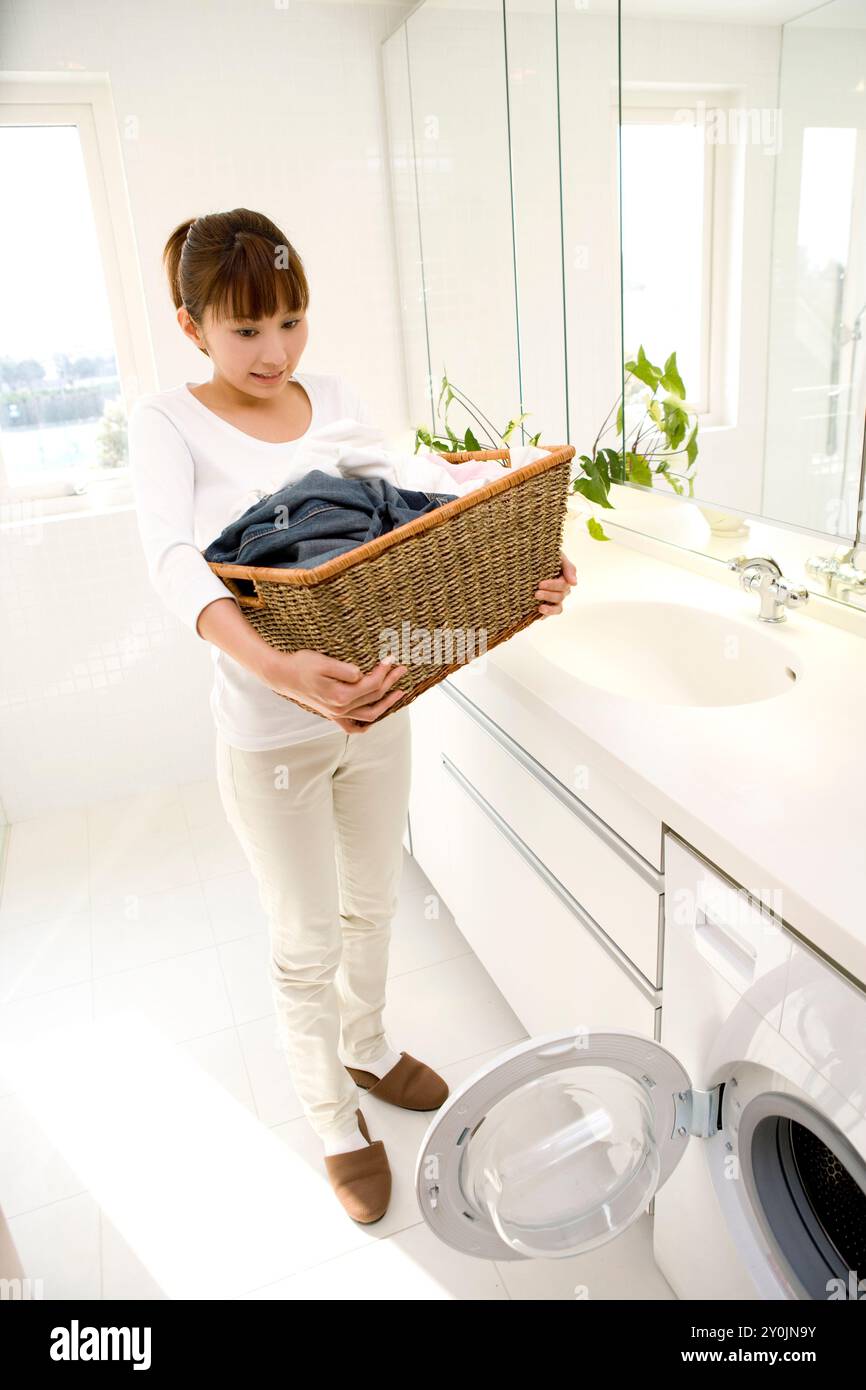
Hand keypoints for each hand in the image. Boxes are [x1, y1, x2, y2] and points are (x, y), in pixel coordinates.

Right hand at [261, 650, 408, 732]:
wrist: (282, 675)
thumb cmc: (301, 665)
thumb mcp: (323, 662)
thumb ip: (345, 670)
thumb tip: (362, 674)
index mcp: (340, 696)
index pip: (371, 685)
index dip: (384, 671)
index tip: (391, 658)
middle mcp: (340, 709)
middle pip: (374, 697)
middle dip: (390, 682)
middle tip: (401, 669)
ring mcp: (336, 714)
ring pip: (369, 714)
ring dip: (387, 703)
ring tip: (399, 692)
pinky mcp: (332, 714)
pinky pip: (353, 727)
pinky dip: (367, 723)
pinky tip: (377, 715)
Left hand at [534, 550, 576, 617]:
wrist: (529, 558)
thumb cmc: (544, 555)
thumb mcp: (558, 556)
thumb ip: (568, 567)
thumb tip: (574, 583)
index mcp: (565, 579)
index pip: (563, 585)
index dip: (552, 586)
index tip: (540, 584)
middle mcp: (561, 591)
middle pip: (560, 597)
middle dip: (548, 596)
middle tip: (536, 593)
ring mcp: (554, 600)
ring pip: (558, 608)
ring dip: (549, 609)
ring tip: (539, 607)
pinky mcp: (545, 605)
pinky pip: (549, 614)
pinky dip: (546, 615)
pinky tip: (539, 616)